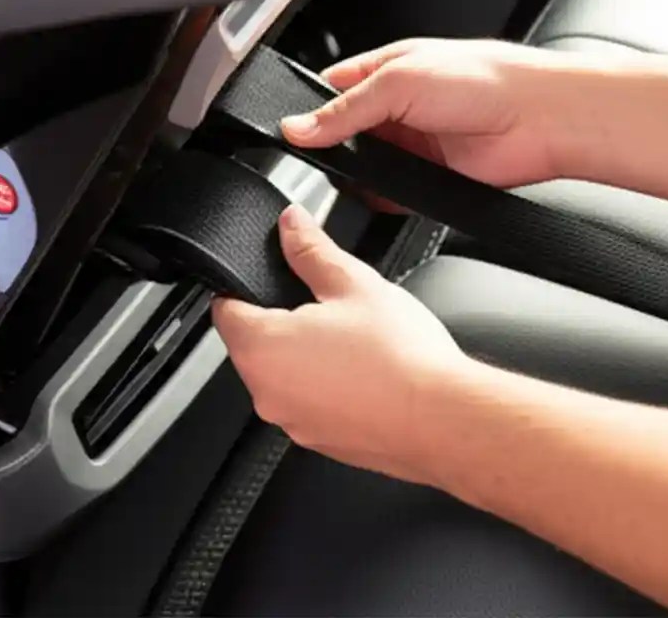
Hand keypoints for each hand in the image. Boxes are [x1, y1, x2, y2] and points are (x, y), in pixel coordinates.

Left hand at [211, 203, 472, 484]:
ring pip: (284, 376)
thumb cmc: (401, 358)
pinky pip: (309, 404)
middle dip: (283, 321)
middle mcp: (266, 392)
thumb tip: (291, 224)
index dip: (244, 287)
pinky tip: (364, 375)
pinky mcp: (319, 441)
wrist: (443, 420)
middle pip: (254, 344)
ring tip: (354, 342)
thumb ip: (311, 250)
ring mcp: (291, 422)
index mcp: (260, 348)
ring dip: (306, 357)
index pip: (224, 309)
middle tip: (329, 307)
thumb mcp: (352, 283)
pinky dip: (327, 388)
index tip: (269, 278)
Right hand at [279, 38, 617, 190]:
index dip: (308, 110)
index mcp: (384, 70)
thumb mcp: (399, 81)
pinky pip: (388, 194)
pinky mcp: (425, 177)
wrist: (540, 120)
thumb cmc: (486, 80)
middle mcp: (395, 106)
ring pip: (362, 166)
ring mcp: (411, 143)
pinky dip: (379, 198)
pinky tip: (379, 193)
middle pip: (341, 132)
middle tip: (323, 154)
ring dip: (356, 173)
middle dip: (330, 145)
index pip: (328, 90)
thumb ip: (344, 109)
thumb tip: (298, 127)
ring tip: (356, 173)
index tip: (293, 131)